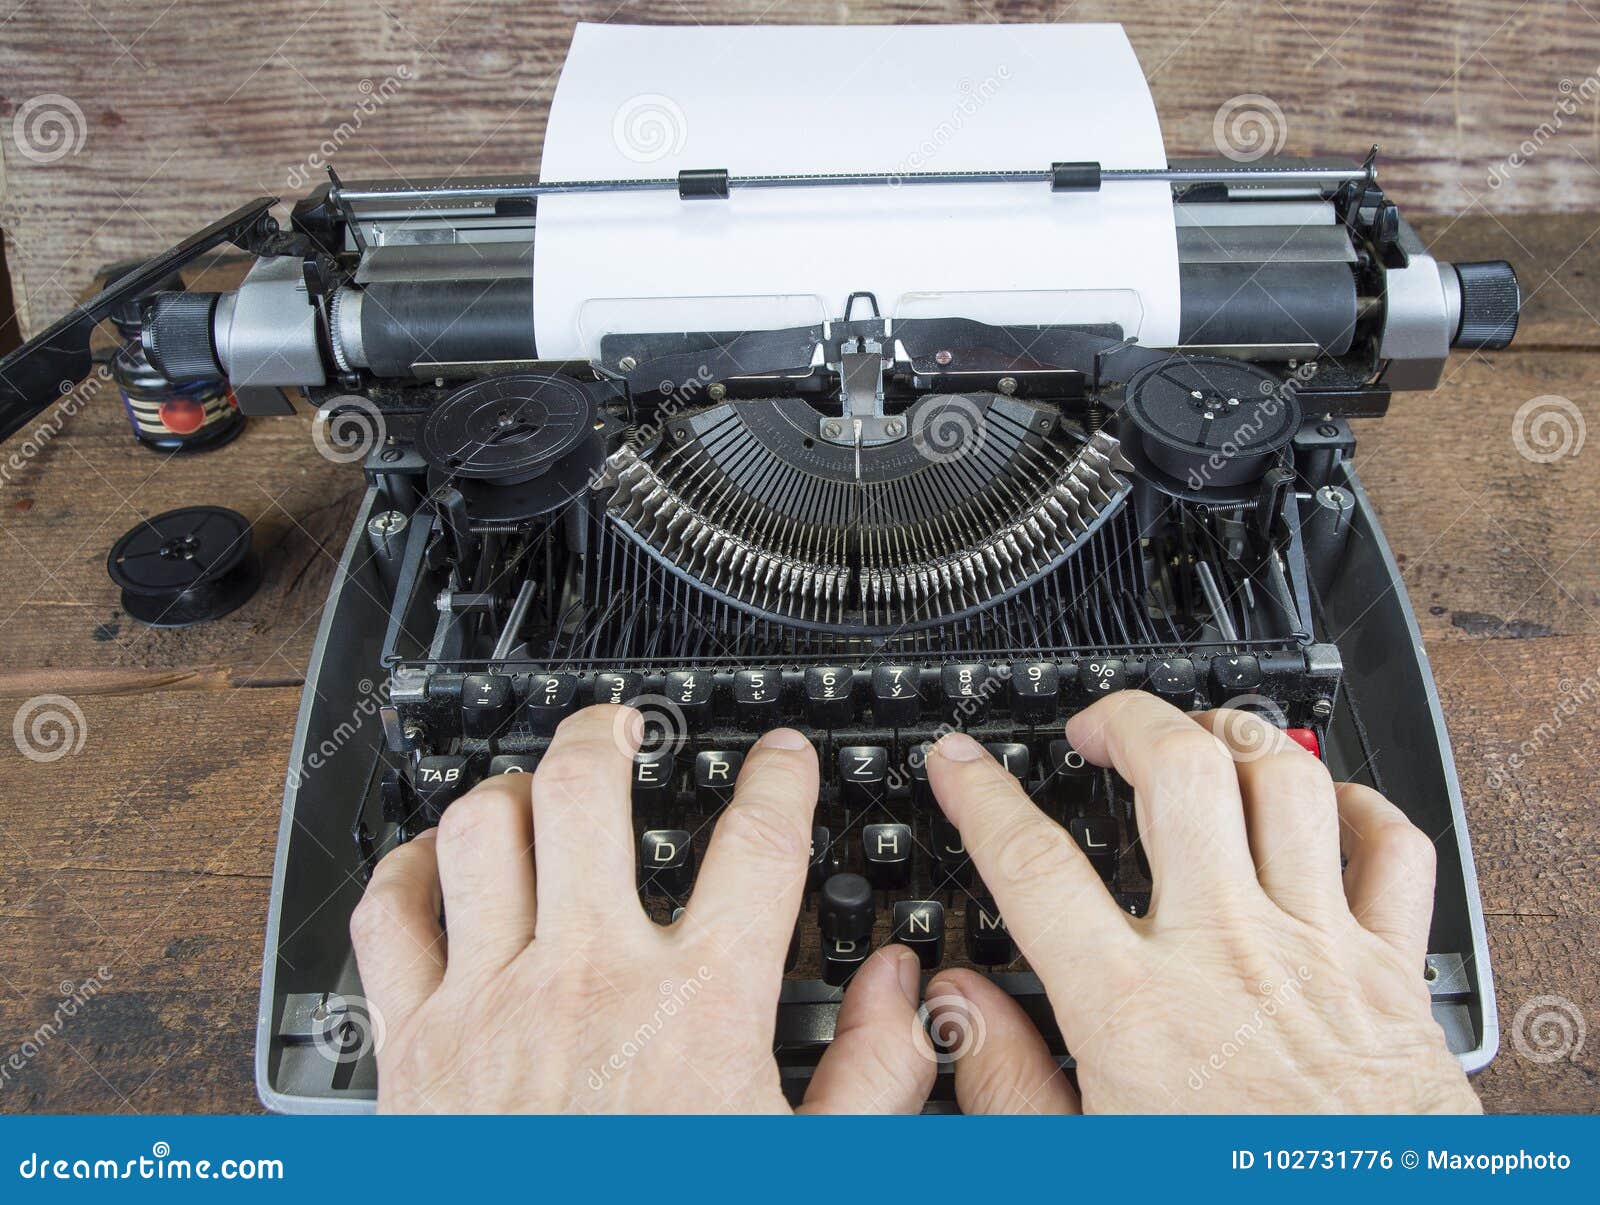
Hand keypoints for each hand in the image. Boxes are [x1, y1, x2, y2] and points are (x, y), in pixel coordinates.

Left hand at [350, 705, 933, 1112]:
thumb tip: (903, 989)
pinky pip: (389, 917)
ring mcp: (491, 1004)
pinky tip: (437, 864)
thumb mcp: (810, 1169)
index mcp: (696, 1010)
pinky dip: (408, 870)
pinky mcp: (415, 1043)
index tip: (781, 756)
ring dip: (511, 790)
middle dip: (607, 731)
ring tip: (536, 787)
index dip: (779, 777)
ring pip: (482, 831)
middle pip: (586, 793)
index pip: (757, 846)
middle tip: (622, 725)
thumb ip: (873, 1073)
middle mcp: (588, 982)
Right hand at [922, 690, 1479, 1113]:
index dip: (983, 796)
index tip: (962, 763)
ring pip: (1286, 782)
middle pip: (1178, 774)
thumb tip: (957, 1002)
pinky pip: (1394, 848)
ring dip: (1231, 735)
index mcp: (1137, 1008)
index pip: (1034, 865)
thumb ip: (1006, 1079)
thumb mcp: (1081, 1165)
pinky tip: (1326, 804)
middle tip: (1095, 728)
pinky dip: (1361, 805)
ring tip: (1196, 735)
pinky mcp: (1394, 972)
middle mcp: (1229, 955)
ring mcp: (1319, 951)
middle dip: (1126, 720)